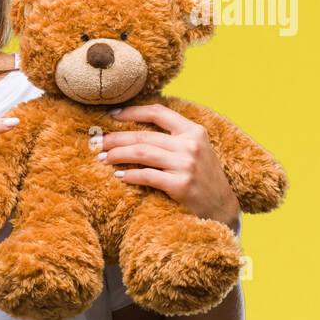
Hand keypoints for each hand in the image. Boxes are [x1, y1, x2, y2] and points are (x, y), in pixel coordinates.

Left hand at [101, 103, 240, 229]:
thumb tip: (135, 129)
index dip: (132, 112)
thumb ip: (173, 138)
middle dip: (115, 138)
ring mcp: (186, 165)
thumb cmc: (202, 178)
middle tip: (97, 142)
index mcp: (194, 131)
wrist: (222, 208)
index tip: (111, 115)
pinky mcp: (181, 185)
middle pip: (143, 136)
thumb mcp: (195, 150)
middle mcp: (191, 145)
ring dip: (117, 155)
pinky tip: (118, 176)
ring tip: (103, 158)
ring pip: (141, 153)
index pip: (158, 112)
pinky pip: (146, 176)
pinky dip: (129, 175)